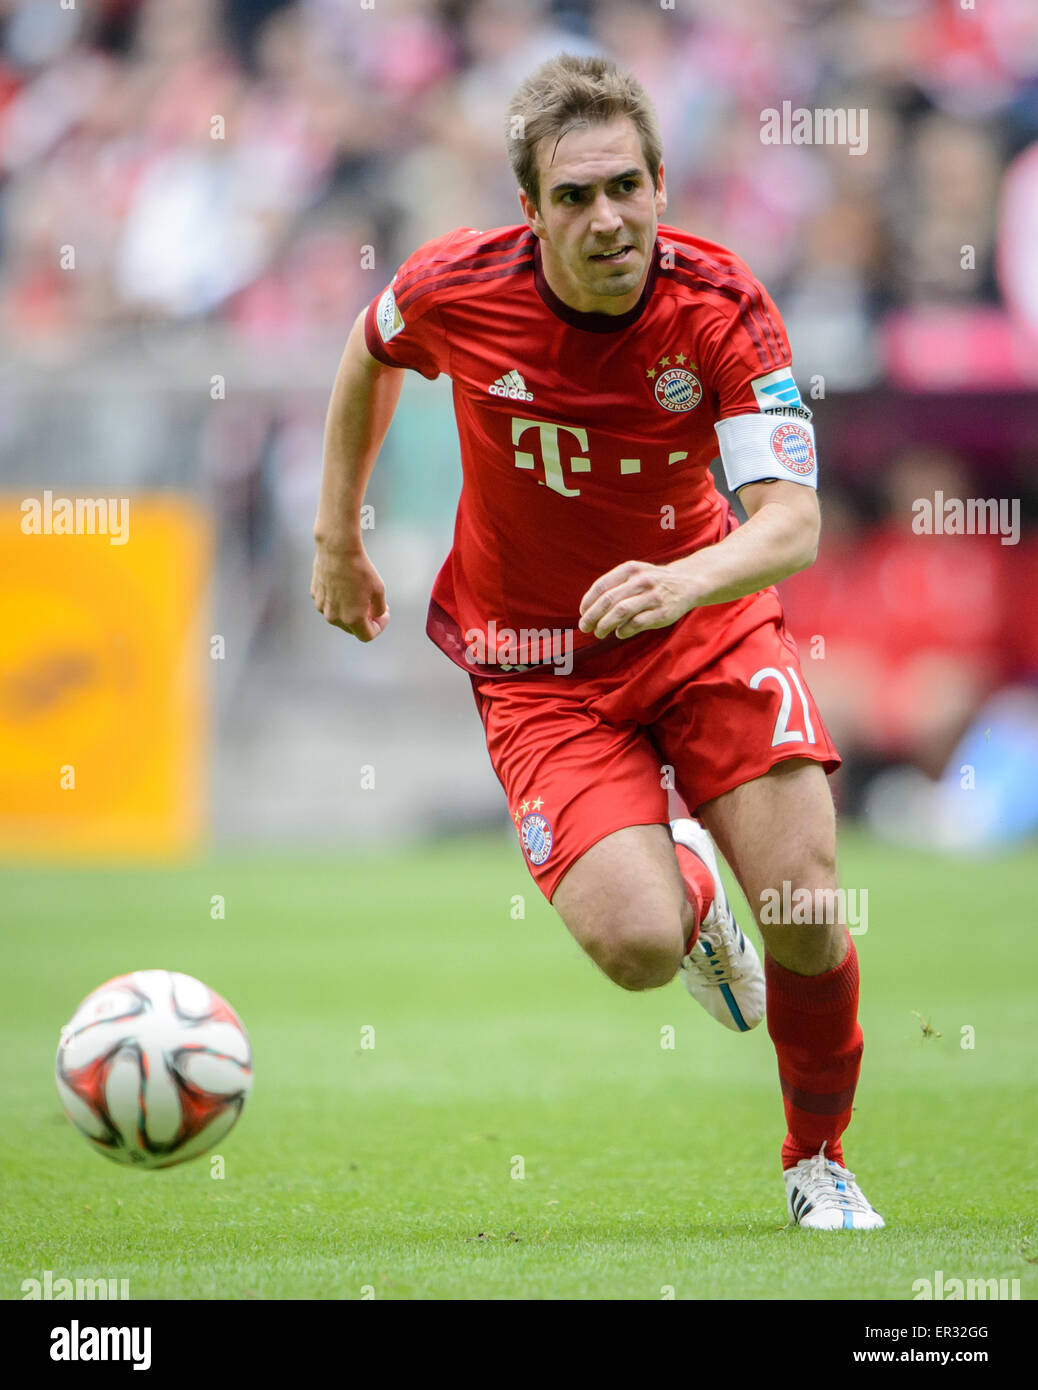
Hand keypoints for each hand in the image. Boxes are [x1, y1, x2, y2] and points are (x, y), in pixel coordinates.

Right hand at [311, 541, 388, 641]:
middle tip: (374, 606)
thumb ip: (378, 609)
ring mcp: (322, 608)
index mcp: (352, 619)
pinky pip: (329, 605)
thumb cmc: (360, 569)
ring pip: (340, 617)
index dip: (379, 627)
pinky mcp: (316, 596)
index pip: (367, 636)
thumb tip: (375, 615)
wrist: (337, 549)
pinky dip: (339, 601)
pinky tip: (346, 586)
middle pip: (353, 629)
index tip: (384, 614)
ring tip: (360, 595)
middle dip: (365, 620)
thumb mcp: (378, 590)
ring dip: (351, 612)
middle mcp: (334, 617)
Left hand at [578, 560, 697, 639]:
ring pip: (621, 612)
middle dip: (592, 616)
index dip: (588, 601)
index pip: (602, 585)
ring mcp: (653, 596)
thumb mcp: (635, 573)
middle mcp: (641, 580)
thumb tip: (589, 608)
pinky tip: (619, 633)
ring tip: (598, 633)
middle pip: (609, 600)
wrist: (687, 582)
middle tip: (584, 627)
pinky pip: (637, 623)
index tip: (582, 612)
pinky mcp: (662, 612)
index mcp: (631, 569)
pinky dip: (624, 630)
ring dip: (605, 625)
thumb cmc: (653, 581)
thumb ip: (614, 585)